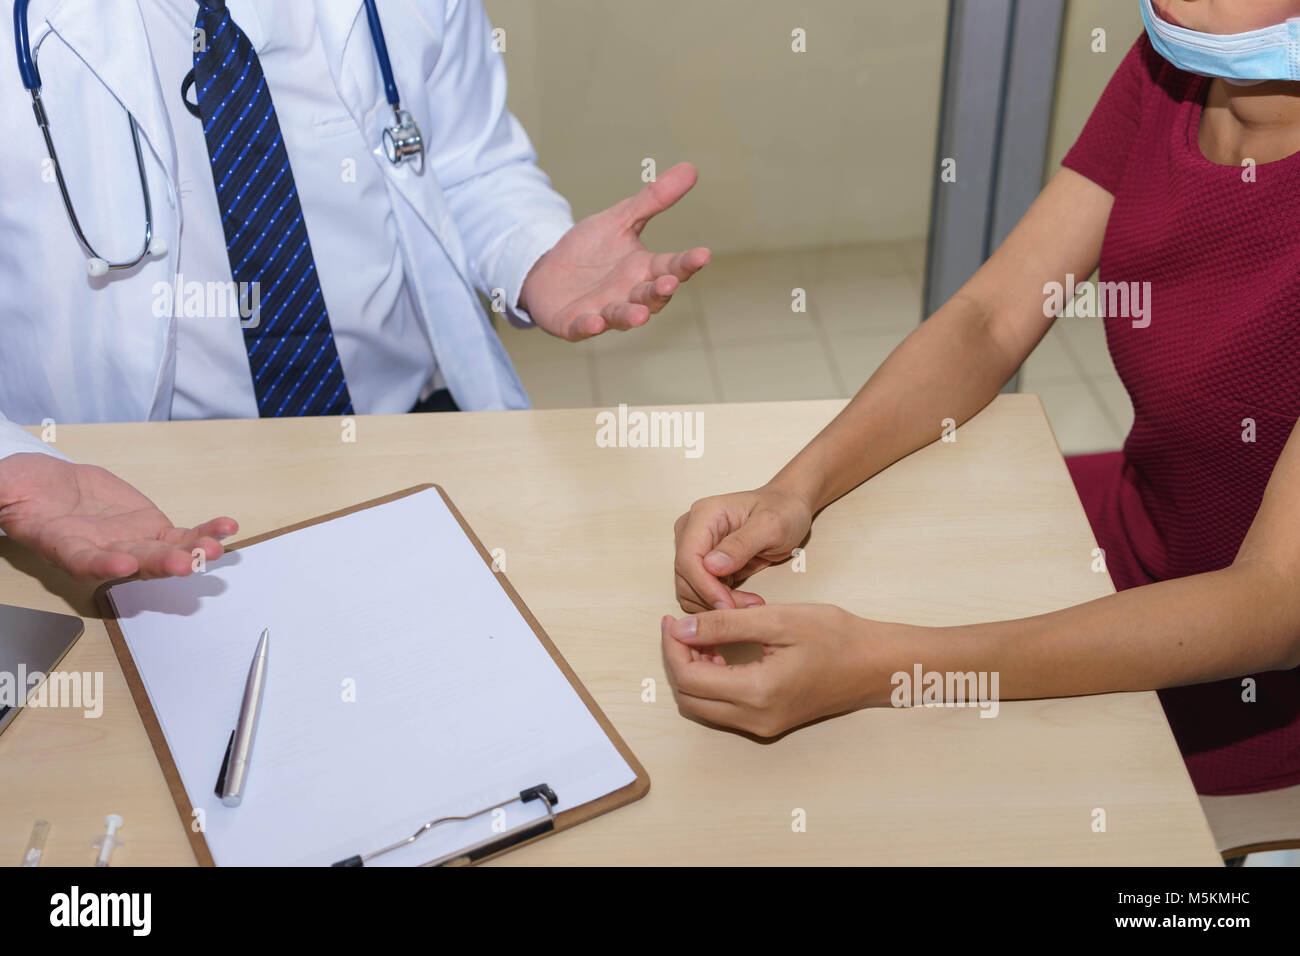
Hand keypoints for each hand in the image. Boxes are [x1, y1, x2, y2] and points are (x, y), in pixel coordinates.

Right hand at [0, 453, 236, 580]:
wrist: (46, 488)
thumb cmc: (20, 491)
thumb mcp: (4, 490)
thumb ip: (2, 494)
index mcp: (65, 548)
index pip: (83, 562)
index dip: (102, 566)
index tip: (120, 565)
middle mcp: (103, 554)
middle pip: (134, 564)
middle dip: (161, 565)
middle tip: (185, 564)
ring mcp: (132, 543)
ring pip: (166, 554)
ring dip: (193, 553)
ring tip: (216, 549)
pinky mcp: (153, 530)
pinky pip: (184, 537)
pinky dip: (205, 534)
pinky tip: (227, 529)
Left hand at [518, 162, 710, 340]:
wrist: (548, 271)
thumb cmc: (590, 249)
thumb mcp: (621, 219)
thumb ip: (653, 200)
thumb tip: (690, 168)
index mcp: (644, 269)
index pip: (671, 266)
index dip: (687, 263)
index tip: (703, 254)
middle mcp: (629, 294)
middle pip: (650, 296)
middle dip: (660, 291)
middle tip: (669, 282)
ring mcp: (603, 311)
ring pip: (622, 316)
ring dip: (631, 316)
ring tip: (640, 316)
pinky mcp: (575, 323)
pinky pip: (583, 327)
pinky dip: (589, 326)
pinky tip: (594, 323)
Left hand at [661, 604, 887, 737]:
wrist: (876, 664)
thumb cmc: (836, 637)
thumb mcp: (778, 620)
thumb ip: (726, 624)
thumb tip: (682, 629)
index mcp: (757, 692)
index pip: (689, 677)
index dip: (672, 647)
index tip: (673, 619)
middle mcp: (755, 718)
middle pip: (689, 698)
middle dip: (677, 661)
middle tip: (683, 627)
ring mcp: (762, 726)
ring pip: (703, 707)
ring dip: (693, 674)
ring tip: (703, 638)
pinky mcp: (768, 723)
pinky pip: (723, 710)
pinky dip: (711, 684)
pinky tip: (721, 655)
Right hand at [673, 484, 813, 612]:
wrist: (788, 509)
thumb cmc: (783, 510)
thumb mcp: (771, 525)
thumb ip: (742, 544)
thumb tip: (711, 566)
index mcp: (704, 515)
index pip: (688, 558)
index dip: (704, 586)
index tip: (728, 605)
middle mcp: (692, 532)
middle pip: (685, 578)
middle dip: (714, 599)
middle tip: (749, 606)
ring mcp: (695, 549)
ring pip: (689, 590)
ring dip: (716, 605)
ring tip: (751, 603)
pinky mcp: (702, 565)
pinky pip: (699, 593)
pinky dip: (718, 604)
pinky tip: (744, 601)